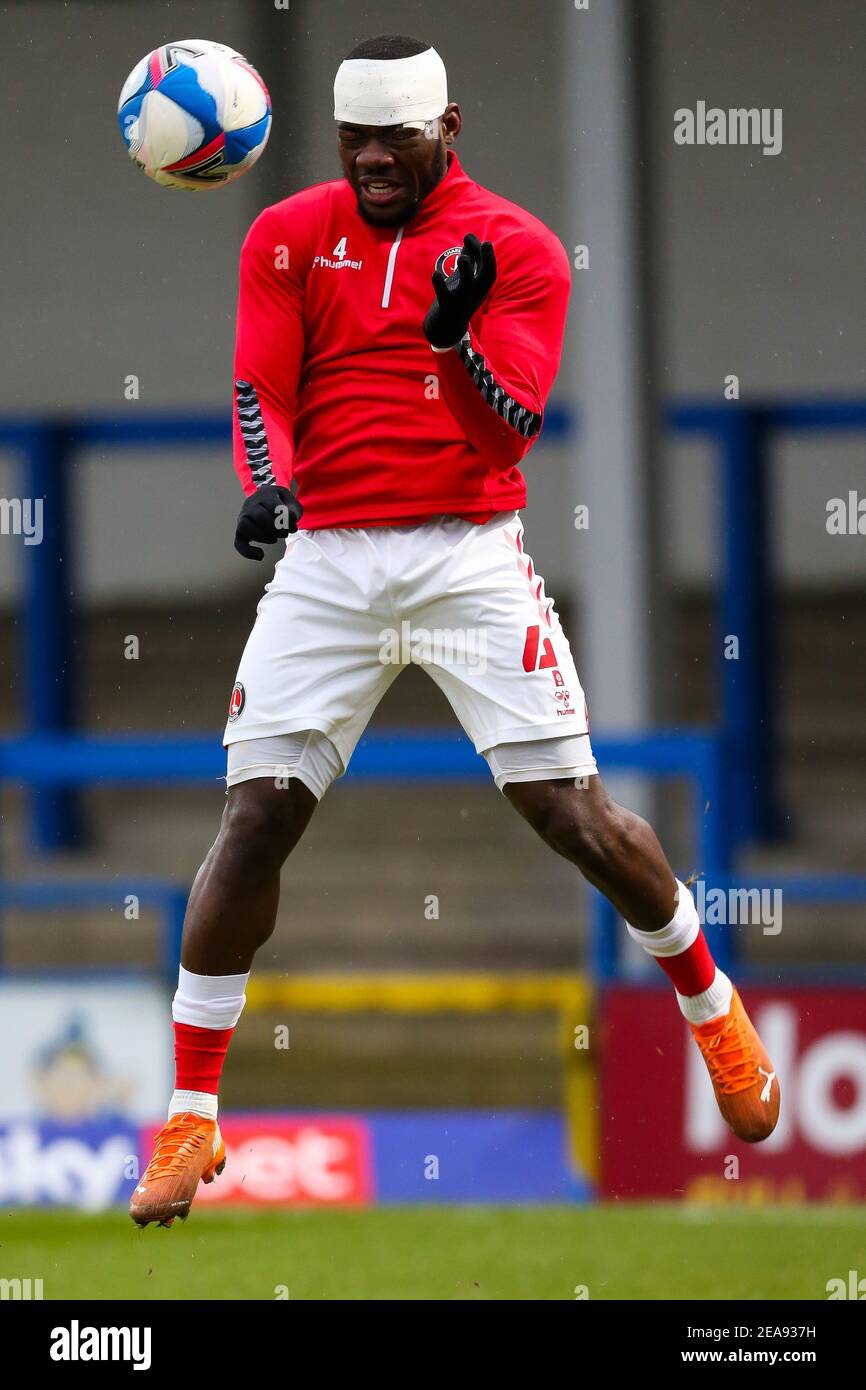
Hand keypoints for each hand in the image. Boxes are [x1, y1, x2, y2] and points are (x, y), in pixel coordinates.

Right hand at [234, 483, 302, 559]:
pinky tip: (261, 555)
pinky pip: (238, 543)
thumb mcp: (291, 501)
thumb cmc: (281, 503)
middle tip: (286, 532)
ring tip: (275, 539)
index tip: (293, 523)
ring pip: (245, 526)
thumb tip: (291, 518)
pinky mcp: (241, 531)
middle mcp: (250, 504)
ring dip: (264, 537)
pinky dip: (248, 552)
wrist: (266, 500)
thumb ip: (293, 510)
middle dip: (276, 528)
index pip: (274, 506)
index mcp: (265, 495)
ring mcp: (243, 517)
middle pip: (260, 516)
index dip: (286, 518)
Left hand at [423, 233, 496, 349]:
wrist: (444, 327)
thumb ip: (468, 259)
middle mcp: (474, 294)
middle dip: (488, 260)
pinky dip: (440, 285)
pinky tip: (435, 274)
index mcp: (479, 287)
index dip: (487, 253)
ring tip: (462, 259)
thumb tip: (469, 239)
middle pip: (487, 277)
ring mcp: (461, 302)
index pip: (489, 269)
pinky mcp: (446, 308)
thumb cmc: (457, 298)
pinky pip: (444, 296)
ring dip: (466, 271)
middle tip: (485, 243)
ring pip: (468, 287)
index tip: (475, 238)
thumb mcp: (464, 278)